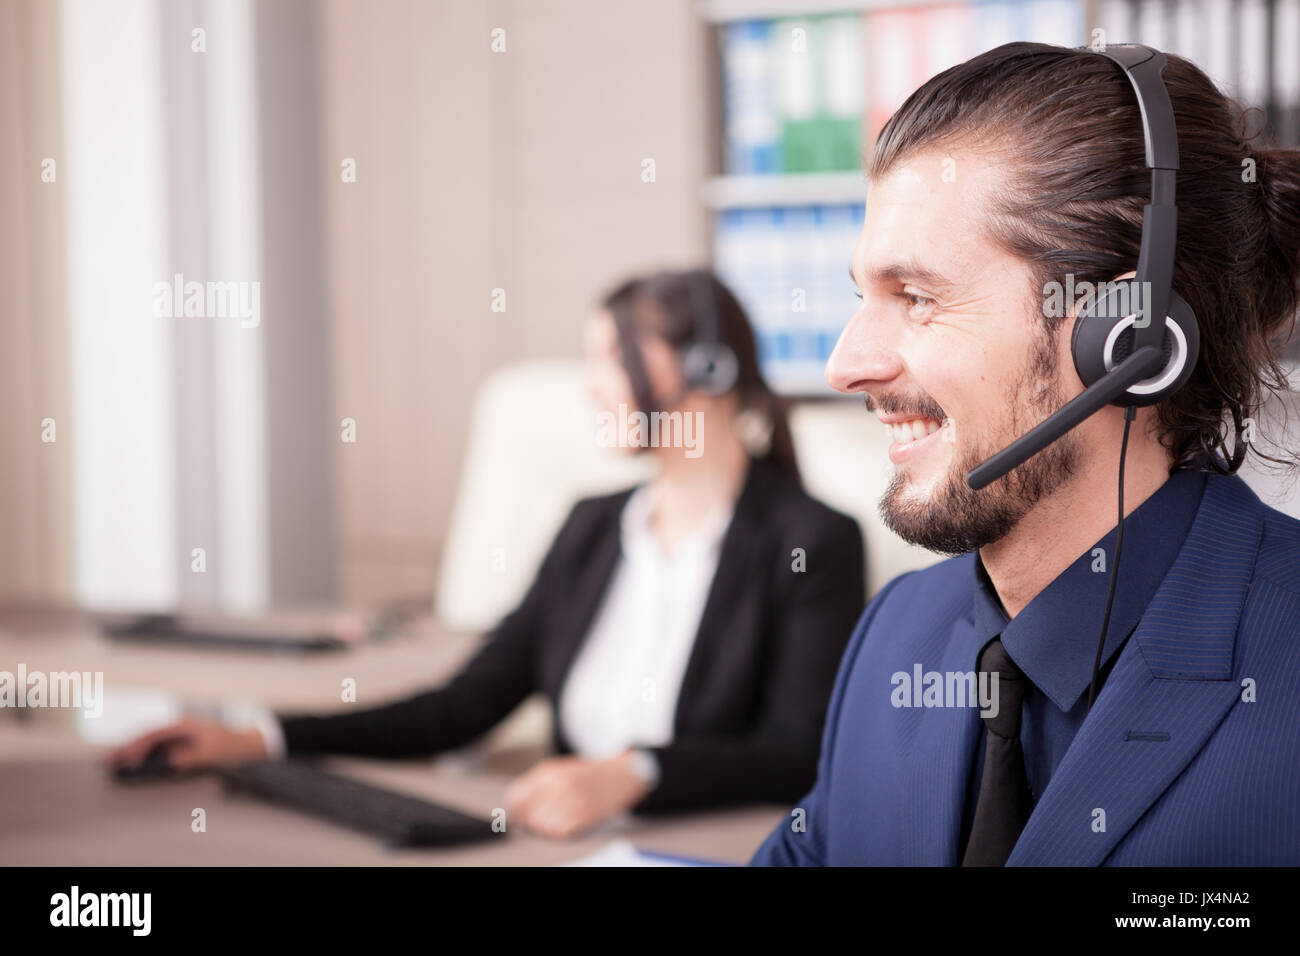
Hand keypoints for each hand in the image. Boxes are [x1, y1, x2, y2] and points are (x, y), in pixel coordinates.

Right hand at [105, 716, 268, 773]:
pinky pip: (153, 748)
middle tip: (105, 763)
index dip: (138, 747)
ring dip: (128, 752)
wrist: (242, 742)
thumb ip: (190, 757)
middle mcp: (175, 727)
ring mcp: (174, 735)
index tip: (127, 760)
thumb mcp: (210, 753)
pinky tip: (126, 763)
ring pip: (146, 742)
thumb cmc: (226, 745)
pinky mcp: (175, 743)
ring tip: (108, 764)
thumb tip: (170, 763)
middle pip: (144, 736)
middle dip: (125, 749)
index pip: (154, 734)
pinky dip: (139, 755)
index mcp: (182, 725)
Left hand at [504, 751, 652, 839]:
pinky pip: (560, 832)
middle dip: (528, 821)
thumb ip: (536, 785)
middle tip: (534, 821)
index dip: (514, 810)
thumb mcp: (559, 769)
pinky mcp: (585, 815)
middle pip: (528, 814)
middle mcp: (559, 786)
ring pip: (542, 826)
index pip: (517, 797)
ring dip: (542, 828)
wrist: (620, 776)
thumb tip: (514, 807)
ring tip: (551, 821)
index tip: (516, 816)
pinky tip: (563, 824)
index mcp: (549, 772)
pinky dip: (557, 832)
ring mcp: (573, 801)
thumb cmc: (587, 774)